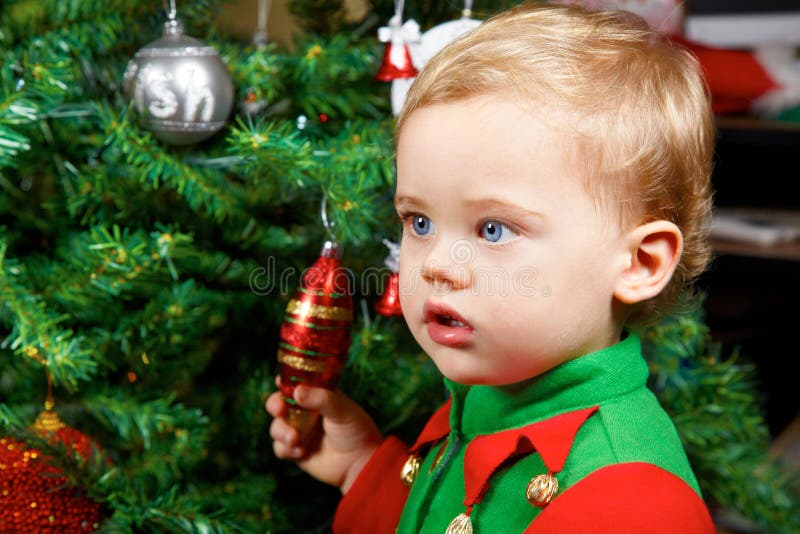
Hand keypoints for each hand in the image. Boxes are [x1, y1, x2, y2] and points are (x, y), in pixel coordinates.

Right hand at [266, 379, 382, 492]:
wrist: (360, 464)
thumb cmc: (356, 432)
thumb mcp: (342, 410)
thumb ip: (321, 399)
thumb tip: (297, 392)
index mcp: (317, 396)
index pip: (296, 384)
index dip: (284, 382)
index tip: (279, 382)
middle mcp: (305, 412)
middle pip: (278, 403)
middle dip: (275, 405)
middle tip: (279, 410)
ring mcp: (299, 431)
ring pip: (276, 427)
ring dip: (280, 431)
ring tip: (295, 438)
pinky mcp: (296, 451)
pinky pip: (279, 448)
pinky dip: (286, 449)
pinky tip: (301, 452)